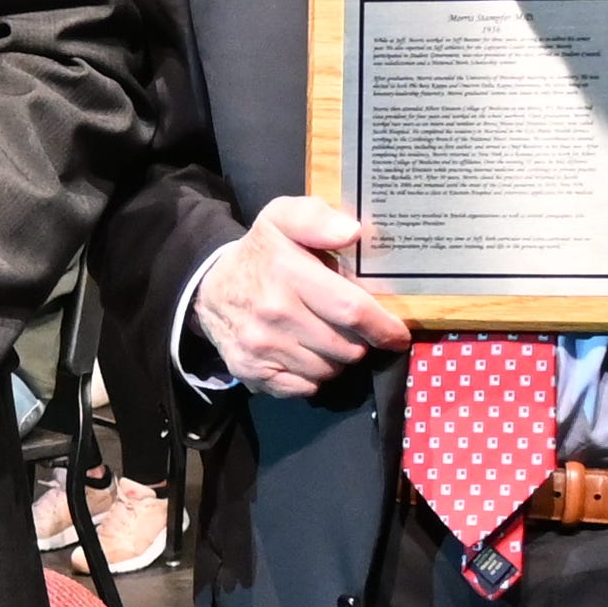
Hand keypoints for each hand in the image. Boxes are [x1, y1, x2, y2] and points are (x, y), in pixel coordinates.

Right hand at [191, 197, 410, 398]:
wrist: (210, 289)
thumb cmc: (261, 253)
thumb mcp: (283, 218)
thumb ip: (317, 218)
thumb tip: (352, 232)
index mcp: (286, 270)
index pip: (351, 310)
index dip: (382, 326)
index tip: (397, 333)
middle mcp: (273, 312)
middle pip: (345, 347)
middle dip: (359, 341)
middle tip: (352, 328)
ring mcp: (261, 346)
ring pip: (328, 370)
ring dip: (337, 359)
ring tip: (327, 336)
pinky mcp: (252, 372)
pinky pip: (305, 388)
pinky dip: (313, 376)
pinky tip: (306, 353)